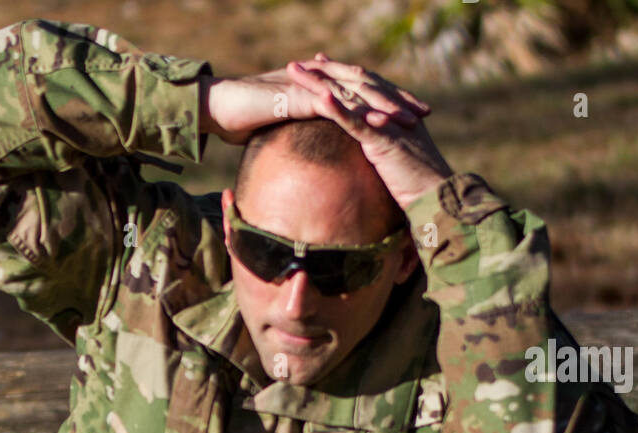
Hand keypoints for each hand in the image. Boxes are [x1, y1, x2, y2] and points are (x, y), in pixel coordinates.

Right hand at [201, 60, 425, 146]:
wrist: (215, 107)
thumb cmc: (238, 118)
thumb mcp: (275, 125)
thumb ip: (294, 128)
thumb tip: (302, 144)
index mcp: (315, 88)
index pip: (356, 93)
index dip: (383, 103)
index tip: (406, 117)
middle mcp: (317, 83)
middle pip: (366, 89)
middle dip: (396, 101)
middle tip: (423, 114)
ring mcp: (310, 87)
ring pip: (357, 94)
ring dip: (386, 106)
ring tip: (410, 120)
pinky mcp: (301, 97)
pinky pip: (336, 106)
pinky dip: (360, 115)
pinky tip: (380, 126)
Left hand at [284, 54, 452, 208]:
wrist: (437, 194)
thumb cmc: (415, 182)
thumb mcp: (393, 160)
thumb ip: (378, 149)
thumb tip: (363, 153)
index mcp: (391, 113)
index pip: (359, 89)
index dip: (336, 78)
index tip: (314, 68)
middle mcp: (389, 110)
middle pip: (351, 85)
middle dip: (321, 75)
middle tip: (293, 66)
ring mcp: (388, 122)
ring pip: (350, 98)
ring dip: (320, 85)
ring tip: (295, 74)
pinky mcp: (385, 140)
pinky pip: (358, 122)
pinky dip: (339, 110)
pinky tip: (320, 99)